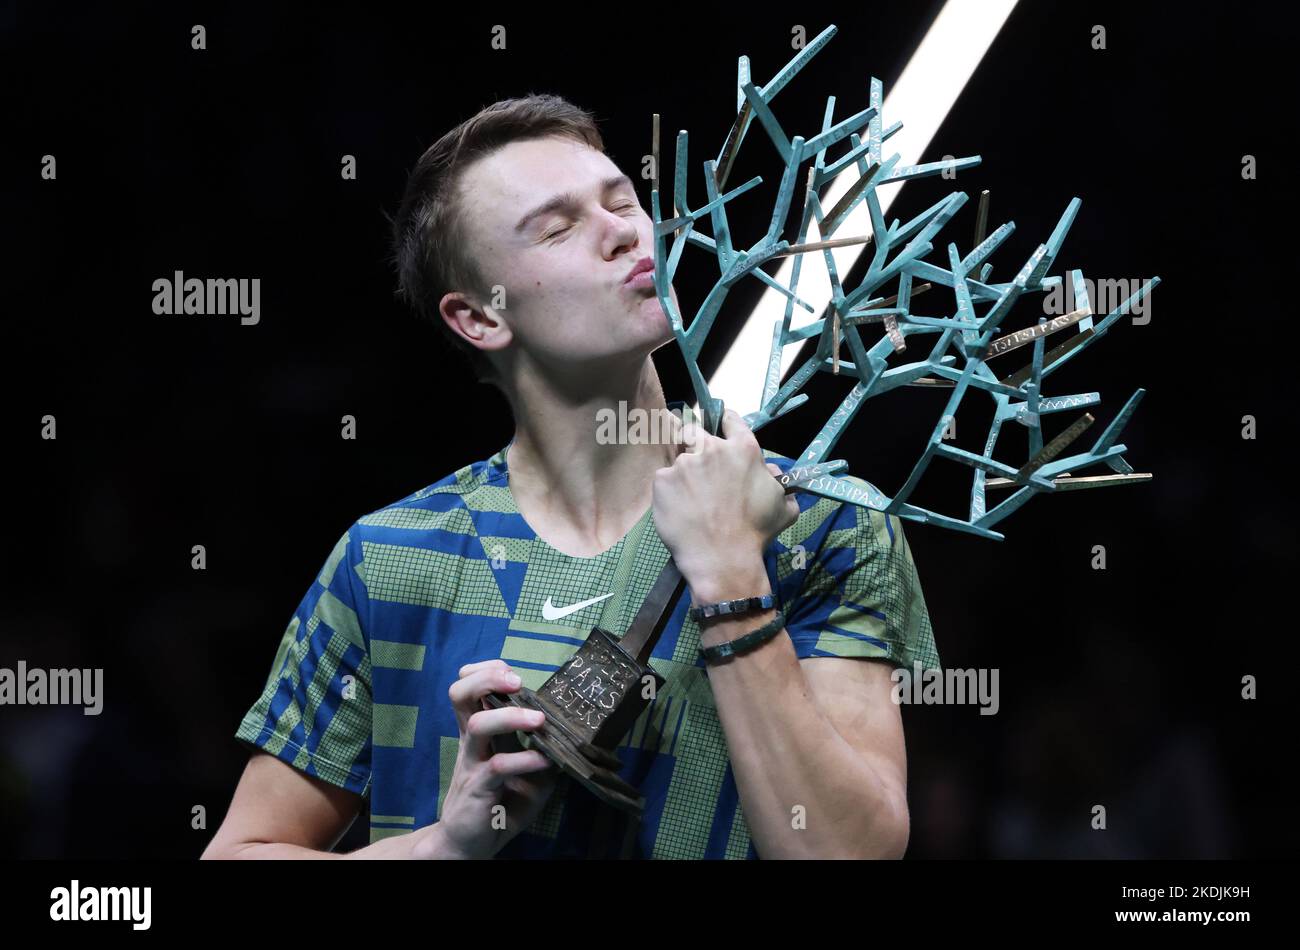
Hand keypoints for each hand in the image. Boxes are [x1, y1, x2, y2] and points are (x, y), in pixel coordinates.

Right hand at [428, 660, 557, 858]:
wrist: (470, 842)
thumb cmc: (499, 801)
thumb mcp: (528, 771)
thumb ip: (544, 748)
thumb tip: (574, 732)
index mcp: (479, 731)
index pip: (467, 687)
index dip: (485, 670)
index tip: (511, 673)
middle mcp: (471, 741)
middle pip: (459, 694)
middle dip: (486, 677)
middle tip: (516, 681)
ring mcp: (472, 763)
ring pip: (477, 725)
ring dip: (509, 715)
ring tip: (537, 719)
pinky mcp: (479, 788)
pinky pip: (498, 766)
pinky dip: (523, 760)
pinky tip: (542, 760)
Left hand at [652, 408, 799, 586]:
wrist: (723, 559)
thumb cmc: (756, 534)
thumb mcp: (784, 506)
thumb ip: (778, 482)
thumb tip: (769, 471)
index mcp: (744, 449)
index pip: (730, 420)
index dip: (724, 422)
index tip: (719, 426)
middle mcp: (713, 449)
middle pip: (695, 431)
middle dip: (694, 442)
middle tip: (697, 468)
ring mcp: (685, 463)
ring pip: (678, 459)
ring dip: (683, 474)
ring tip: (689, 499)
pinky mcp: (663, 480)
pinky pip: (664, 481)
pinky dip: (669, 493)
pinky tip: (679, 511)